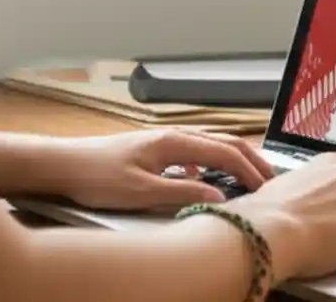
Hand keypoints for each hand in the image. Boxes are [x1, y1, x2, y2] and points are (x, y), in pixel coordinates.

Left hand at [50, 129, 273, 209]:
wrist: (64, 164)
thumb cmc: (97, 177)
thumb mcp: (142, 193)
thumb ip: (182, 194)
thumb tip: (219, 199)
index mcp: (174, 143)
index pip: (224, 153)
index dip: (249, 171)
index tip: (267, 189)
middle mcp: (173, 136)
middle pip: (223, 143)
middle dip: (250, 160)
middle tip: (271, 179)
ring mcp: (163, 140)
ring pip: (209, 146)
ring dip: (233, 160)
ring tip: (249, 178)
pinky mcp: (153, 149)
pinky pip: (193, 152)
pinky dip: (211, 164)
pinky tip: (204, 181)